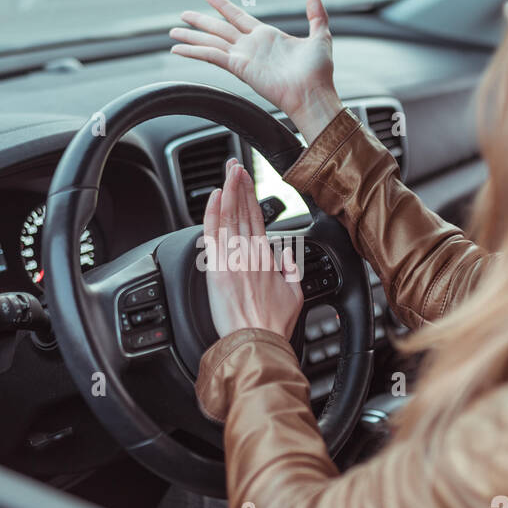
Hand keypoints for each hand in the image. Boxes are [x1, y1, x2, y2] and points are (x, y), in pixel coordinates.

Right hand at [170, 0, 342, 142]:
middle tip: (182, 14)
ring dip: (191, 37)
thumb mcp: (321, 37)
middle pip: (219, 29)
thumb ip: (316, 16)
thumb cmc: (320, 72)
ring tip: (173, 32)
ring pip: (211, 42)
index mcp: (268, 37)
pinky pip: (212, 57)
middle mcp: (252, 46)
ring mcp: (244, 57)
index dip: (224, 7)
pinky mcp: (240, 68)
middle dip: (200, 21)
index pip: (239, 17)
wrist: (315, 94)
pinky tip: (178, 49)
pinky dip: (194, 52)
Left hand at [202, 157, 302, 339]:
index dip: (251, 194)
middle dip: (238, 185)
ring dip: (227, 190)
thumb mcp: (295, 295)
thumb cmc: (274, 325)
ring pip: (229, 216)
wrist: (257, 342)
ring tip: (227, 172)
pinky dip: (212, 213)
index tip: (246, 179)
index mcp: (267, 257)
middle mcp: (249, 253)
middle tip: (235, 165)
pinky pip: (213, 234)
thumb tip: (285, 258)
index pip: (257, 217)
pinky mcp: (217, 270)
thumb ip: (290, 271)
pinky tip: (213, 197)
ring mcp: (232, 259)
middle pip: (242, 210)